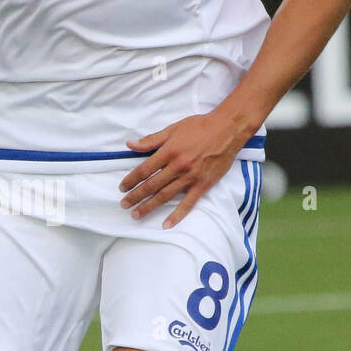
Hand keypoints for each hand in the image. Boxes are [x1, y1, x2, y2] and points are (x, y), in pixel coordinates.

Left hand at [119, 112, 243, 228]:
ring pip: (165, 195)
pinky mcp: (203, 185)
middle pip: (151, 185)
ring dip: (149, 206)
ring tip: (136, 214)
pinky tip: (166, 224)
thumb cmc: (200, 127)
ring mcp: (190, 177)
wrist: (228, 130)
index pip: (144, 170)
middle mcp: (177, 166)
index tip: (122, 188)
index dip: (131, 180)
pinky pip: (188, 203)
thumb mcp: (173, 129)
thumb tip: (130, 144)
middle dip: (135, 196)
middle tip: (124, 205)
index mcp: (169, 151)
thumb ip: (151, 140)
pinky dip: (177, 215)